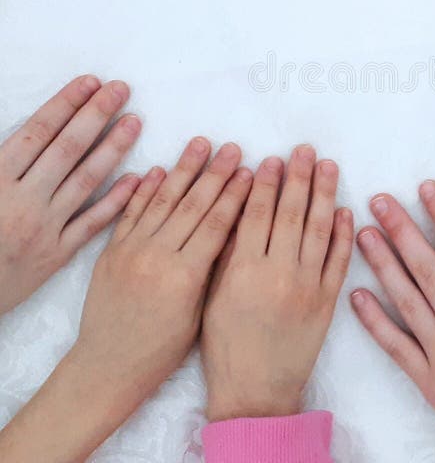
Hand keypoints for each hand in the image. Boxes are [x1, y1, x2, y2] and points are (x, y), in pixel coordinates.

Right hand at [0, 75, 140, 314]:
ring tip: (135, 121)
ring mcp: (43, 229)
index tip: (91, 81)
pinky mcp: (56, 255)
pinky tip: (139, 178)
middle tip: (122, 89)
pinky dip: (116, 200)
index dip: (66, 104)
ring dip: (114, 148)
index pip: (38, 133)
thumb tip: (22, 133)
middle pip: (67, 149)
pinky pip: (92, 223)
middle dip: (96, 115)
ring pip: (86, 181)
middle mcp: (22, 201)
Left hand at [0, 138, 251, 462]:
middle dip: (215, 173)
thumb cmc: (162, 351)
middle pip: (192, 205)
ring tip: (200, 144)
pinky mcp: (111, 251)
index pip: (216, 224)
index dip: (235, 195)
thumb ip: (214, 269)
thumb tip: (235, 229)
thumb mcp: (199, 313)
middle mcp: (156, 257)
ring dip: (183, 169)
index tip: (250, 171)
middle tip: (232, 148)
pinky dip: (144, 189)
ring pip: (162, 201)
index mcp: (184, 277)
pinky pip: (130, 212)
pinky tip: (158, 169)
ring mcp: (130, 251)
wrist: (107, 367)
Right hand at [202, 144, 353, 420]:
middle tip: (305, 150)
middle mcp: (278, 274)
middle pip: (292, 214)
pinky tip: (346, 209)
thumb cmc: (224, 345)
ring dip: (325, 194)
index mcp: (244, 271)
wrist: (254, 393)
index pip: (257, 214)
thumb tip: (239, 207)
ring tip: (328, 166)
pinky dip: (344, 234)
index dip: (266, 183)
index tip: (273, 158)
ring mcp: (308, 287)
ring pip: (320, 230)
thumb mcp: (214, 295)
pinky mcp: (328, 302)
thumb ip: (228, 251)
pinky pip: (339, 261)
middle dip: (299, 177)